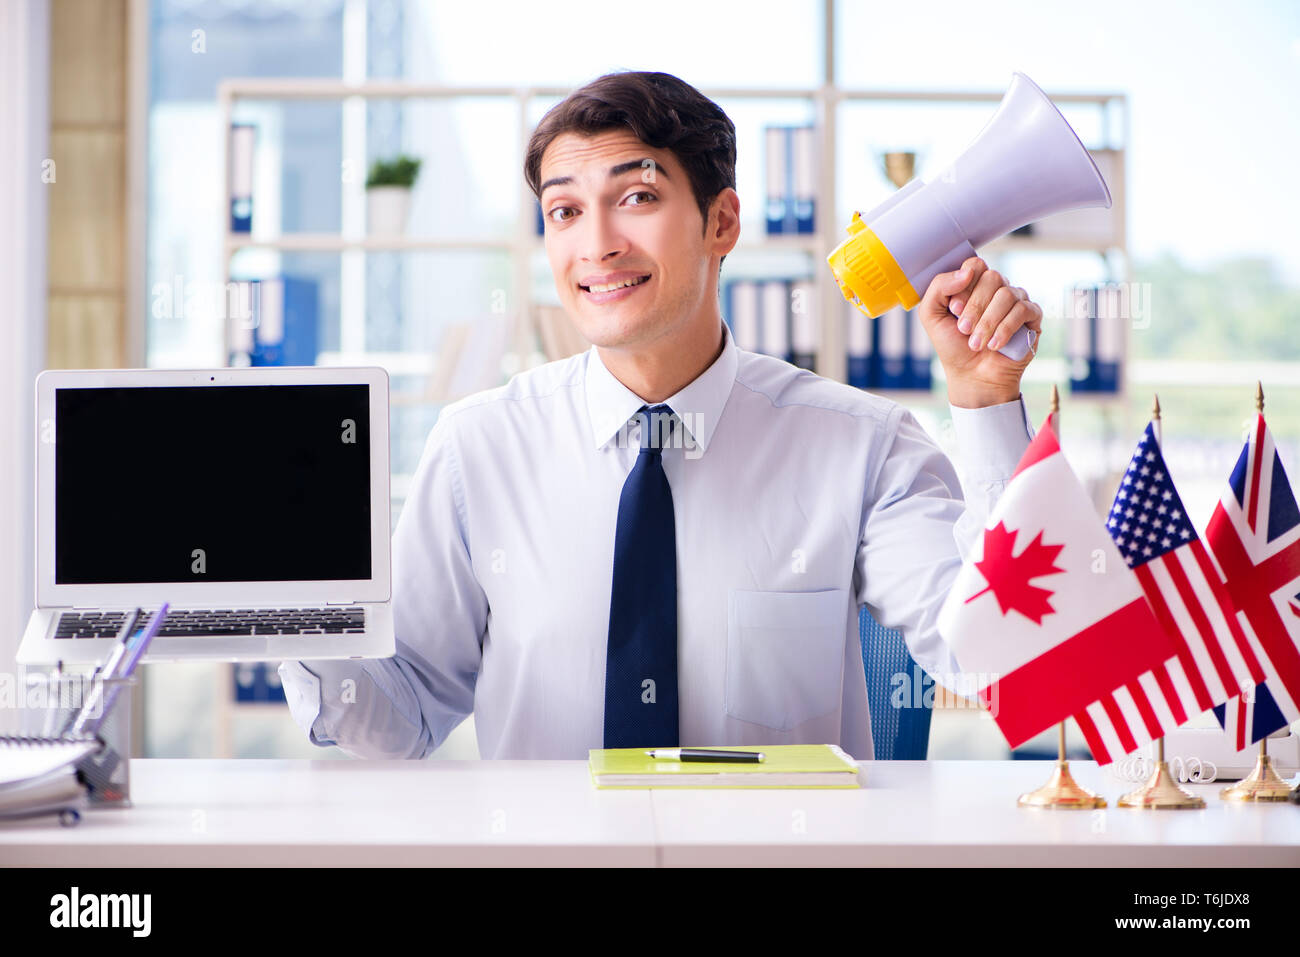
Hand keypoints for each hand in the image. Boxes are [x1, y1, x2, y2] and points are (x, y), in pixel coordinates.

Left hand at [915, 256, 1041, 408]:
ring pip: (1007, 295)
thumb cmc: (952, 346)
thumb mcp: (931, 315)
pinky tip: (994, 345)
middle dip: (975, 307)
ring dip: (987, 322)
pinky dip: (1005, 329)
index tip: (954, 309)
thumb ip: (938, 287)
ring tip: (976, 343)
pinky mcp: (1032, 317)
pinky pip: (1023, 310)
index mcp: (975, 284)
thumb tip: (967, 271)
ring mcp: (1016, 301)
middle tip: (963, 330)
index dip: (965, 285)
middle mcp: (997, 289)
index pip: (975, 265)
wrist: (971, 376)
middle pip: (992, 277)